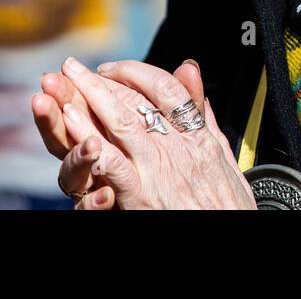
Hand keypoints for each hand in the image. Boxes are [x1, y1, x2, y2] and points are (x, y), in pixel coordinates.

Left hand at [56, 56, 255, 209]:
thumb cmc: (229, 204)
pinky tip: (71, 121)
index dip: (135, 73)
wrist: (235, 233)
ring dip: (90, 98)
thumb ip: (204, 117)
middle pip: (135, 102)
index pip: (165, 89)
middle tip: (74, 66)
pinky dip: (89, 139)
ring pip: (120, 123)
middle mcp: (176, 147)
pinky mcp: (141, 194)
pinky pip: (111, 162)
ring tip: (65, 81)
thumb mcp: (224, 155)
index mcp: (196, 136)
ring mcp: (157, 169)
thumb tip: (190, 73)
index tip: (111, 69)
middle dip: (101, 80)